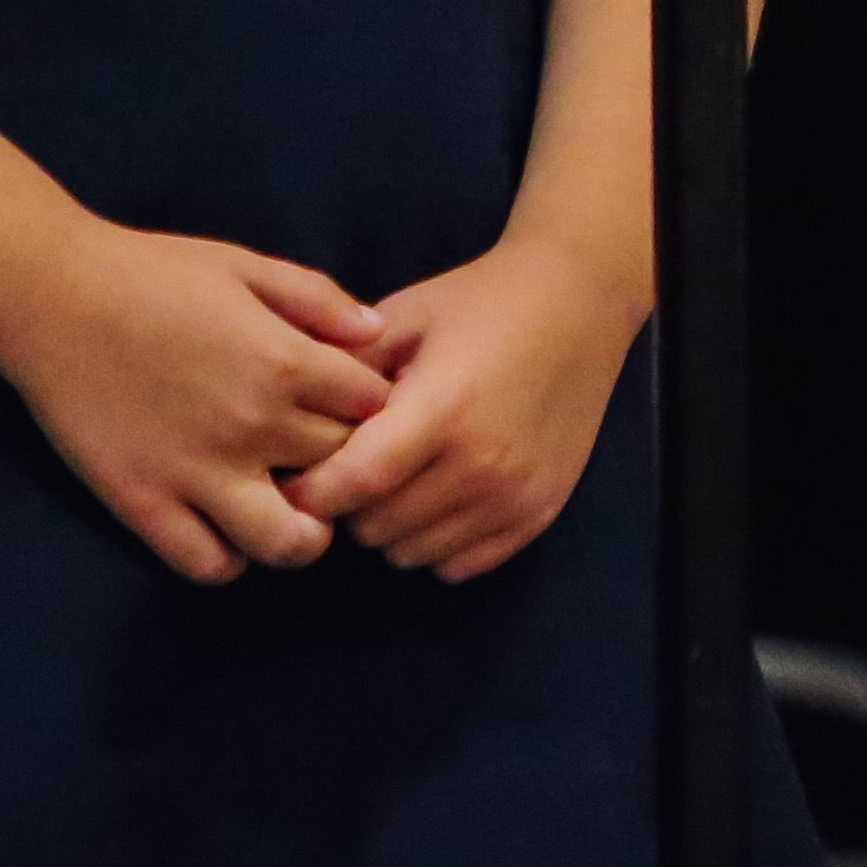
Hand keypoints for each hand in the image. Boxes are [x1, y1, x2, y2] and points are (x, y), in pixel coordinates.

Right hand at [0, 224, 394, 584]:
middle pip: (342, 472)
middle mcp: (251, 426)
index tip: (353, 405)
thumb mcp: (244, 264)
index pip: (374, 410)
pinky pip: (210, 565)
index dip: (374, 409)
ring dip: (301, 534)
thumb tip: (376, 338)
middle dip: (345, 465)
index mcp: (283, 360)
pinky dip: (229, 557)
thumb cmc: (151, 271)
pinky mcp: (145, 505)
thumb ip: (317, 299)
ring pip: (289, 544)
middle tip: (321, 454)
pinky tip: (225, 525)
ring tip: (287, 508)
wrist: (51, 296)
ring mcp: (198, 474)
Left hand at [288, 238, 637, 582]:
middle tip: (353, 468)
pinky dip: (436, 543)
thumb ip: (347, 368)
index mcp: (441, 408)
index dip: (311, 492)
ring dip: (392, 526)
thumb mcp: (406, 315)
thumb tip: (288, 419)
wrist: (577, 301)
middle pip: (377, 527)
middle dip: (350, 505)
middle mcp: (480, 464)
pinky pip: (461, 565)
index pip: (354, 483)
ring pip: (414, 553)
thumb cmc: (480, 301)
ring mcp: (514, 495)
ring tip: (397, 480)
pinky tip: (436, 498)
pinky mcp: (539, 513)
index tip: (292, 481)